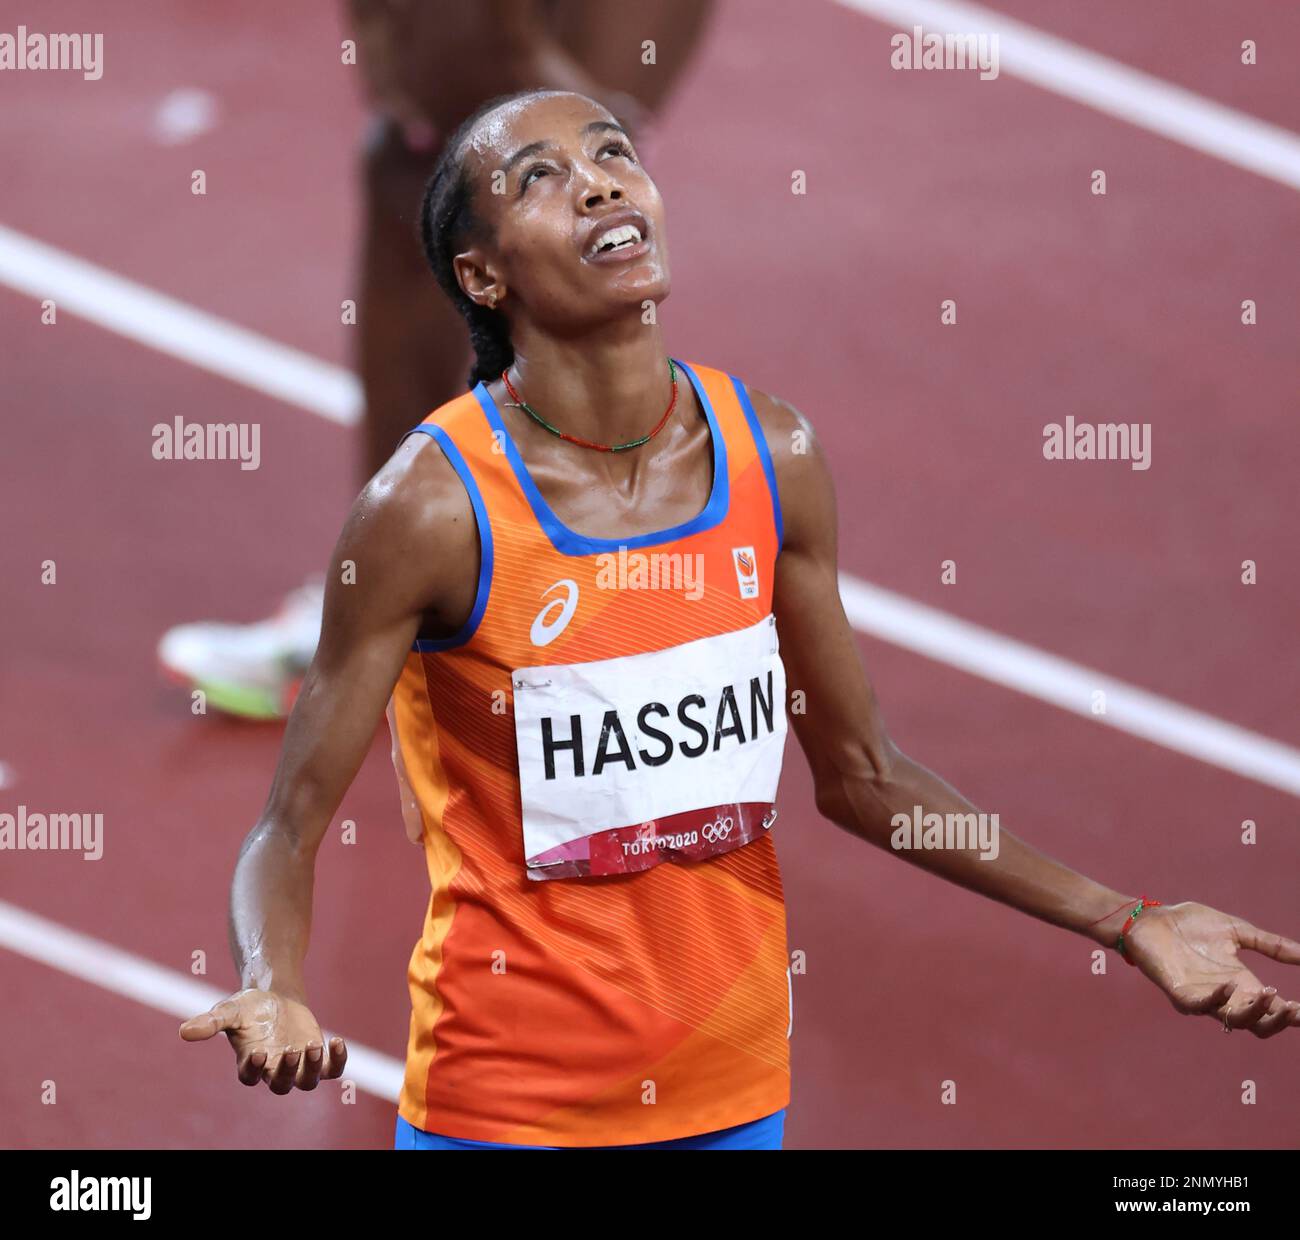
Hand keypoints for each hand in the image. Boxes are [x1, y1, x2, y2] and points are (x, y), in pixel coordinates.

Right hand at [179, 989, 347, 1092]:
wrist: (275, 996)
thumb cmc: (249, 1007)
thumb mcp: (229, 1011)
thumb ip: (211, 1022)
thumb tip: (184, 1032)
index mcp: (250, 1063)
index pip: (250, 1077)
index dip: (254, 1069)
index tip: (259, 1052)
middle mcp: (273, 1070)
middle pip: (281, 1085)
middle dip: (288, 1071)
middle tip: (293, 1050)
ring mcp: (297, 1066)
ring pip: (307, 1082)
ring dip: (311, 1069)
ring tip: (314, 1045)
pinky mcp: (317, 1057)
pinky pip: (331, 1070)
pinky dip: (337, 1061)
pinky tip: (337, 1041)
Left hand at [1123, 902, 1299, 1038]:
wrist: (1151, 918)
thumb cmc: (1190, 925)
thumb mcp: (1237, 931)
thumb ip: (1270, 944)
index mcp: (1241, 983)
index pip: (1272, 1009)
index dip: (1291, 1014)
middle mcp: (1225, 995)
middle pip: (1258, 1024)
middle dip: (1278, 1020)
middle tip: (1294, 1008)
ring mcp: (1202, 996)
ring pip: (1234, 1020)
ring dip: (1255, 1012)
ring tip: (1270, 993)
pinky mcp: (1179, 992)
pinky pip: (1200, 1006)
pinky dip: (1217, 1000)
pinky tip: (1230, 986)